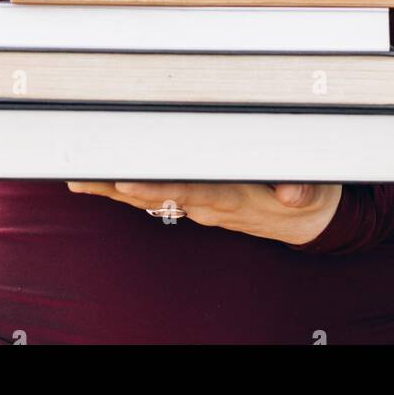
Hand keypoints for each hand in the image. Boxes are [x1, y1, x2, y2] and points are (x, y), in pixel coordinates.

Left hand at [65, 179, 342, 246]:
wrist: (309, 219)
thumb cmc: (309, 195)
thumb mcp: (316, 190)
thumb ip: (304, 188)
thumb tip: (292, 192)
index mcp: (234, 199)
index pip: (189, 192)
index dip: (157, 188)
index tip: (126, 182)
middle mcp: (210, 205)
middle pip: (158, 196)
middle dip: (117, 187)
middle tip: (80, 175)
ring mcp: (202, 205)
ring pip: (152, 197)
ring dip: (114, 189)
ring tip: (77, 177)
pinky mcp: (199, 200)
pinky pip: (158, 196)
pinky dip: (129, 188)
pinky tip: (103, 181)